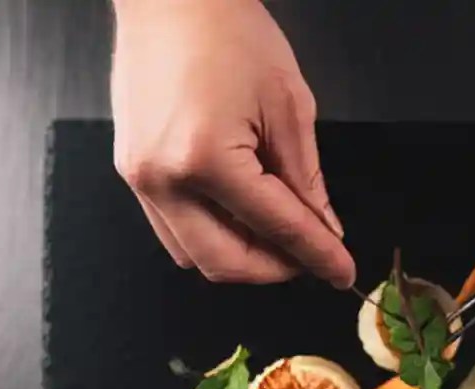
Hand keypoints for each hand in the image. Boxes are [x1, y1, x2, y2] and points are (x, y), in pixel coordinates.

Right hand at [111, 0, 353, 287]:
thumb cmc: (228, 31)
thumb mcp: (288, 106)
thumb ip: (306, 180)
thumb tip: (323, 229)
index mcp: (205, 158)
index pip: (276, 227)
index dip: (317, 255)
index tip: (342, 272)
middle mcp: (162, 178)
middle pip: (225, 264)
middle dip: (275, 268)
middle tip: (311, 255)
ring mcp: (139, 178)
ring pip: (195, 256)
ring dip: (242, 256)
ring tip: (279, 229)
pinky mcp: (131, 171)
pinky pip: (174, 229)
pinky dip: (213, 234)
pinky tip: (243, 211)